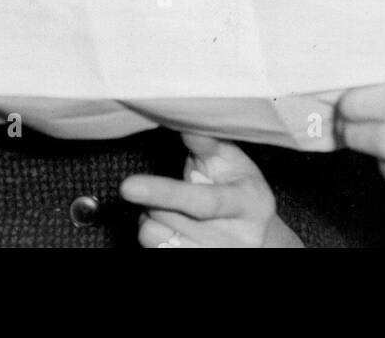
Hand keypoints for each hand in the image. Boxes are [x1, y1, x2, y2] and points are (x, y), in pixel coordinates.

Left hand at [120, 133, 302, 247]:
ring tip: (170, 208)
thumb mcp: (231, 161)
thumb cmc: (237, 186)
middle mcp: (238, 238)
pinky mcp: (196, 266)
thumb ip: (206, 142)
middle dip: (155, 196)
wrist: (256, 234)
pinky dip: (152, 235)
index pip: (202, 202)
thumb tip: (182, 118)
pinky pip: (154, 250)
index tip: (128, 186)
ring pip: (154, 236)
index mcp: (250, 203)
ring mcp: (216, 257)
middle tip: (165, 186)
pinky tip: (170, 228)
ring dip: (151, 216)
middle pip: (168, 218)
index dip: (164, 193)